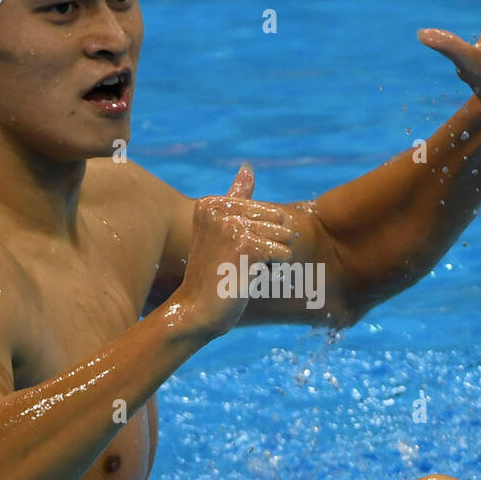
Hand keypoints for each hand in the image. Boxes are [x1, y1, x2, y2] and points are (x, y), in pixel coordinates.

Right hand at [176, 163, 295, 337]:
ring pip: (285, 237)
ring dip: (273, 260)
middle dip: (270, 247)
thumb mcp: (219, 231)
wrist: (195, 312)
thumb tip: (248, 167)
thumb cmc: (211, 276)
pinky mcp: (247, 246)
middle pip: (279, 221)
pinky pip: (284, 254)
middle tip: (239, 264)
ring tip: (243, 270)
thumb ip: (235, 198)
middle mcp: (220, 209)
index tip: (230, 254)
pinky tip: (247, 278)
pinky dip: (273, 271)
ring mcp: (233, 226)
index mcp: (211, 203)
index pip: (267, 211)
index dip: (260, 238)